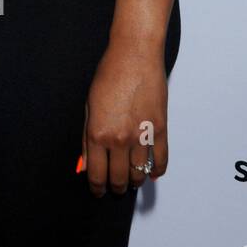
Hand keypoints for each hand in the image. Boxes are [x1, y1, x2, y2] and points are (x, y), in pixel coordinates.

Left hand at [80, 38, 168, 195]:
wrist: (134, 55)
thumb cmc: (108, 75)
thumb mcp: (88, 106)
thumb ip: (87, 137)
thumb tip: (86, 163)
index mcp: (97, 133)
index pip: (97, 174)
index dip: (97, 187)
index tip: (98, 190)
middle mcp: (119, 139)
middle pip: (118, 178)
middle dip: (115, 187)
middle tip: (114, 187)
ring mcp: (141, 136)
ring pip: (139, 174)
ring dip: (134, 181)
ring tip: (131, 180)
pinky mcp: (160, 130)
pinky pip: (160, 161)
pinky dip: (156, 171)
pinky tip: (151, 173)